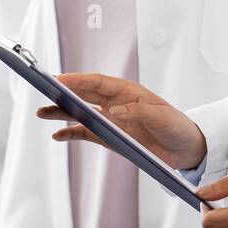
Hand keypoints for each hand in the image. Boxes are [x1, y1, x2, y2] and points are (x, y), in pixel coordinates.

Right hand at [37, 72, 206, 171]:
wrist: (186, 148)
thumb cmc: (177, 126)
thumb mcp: (162, 118)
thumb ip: (138, 113)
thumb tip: (113, 111)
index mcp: (128, 92)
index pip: (98, 82)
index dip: (78, 80)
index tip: (60, 79)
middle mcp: (116, 104)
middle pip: (84, 94)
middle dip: (63, 92)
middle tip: (44, 90)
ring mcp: (111, 120)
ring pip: (81, 113)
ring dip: (62, 112)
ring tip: (42, 112)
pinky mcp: (110, 137)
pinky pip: (86, 133)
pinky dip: (71, 133)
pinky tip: (58, 135)